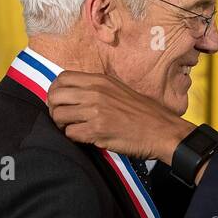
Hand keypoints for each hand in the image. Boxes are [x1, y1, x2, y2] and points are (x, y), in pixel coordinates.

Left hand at [47, 70, 192, 161]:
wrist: (163, 131)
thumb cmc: (143, 114)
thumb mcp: (119, 90)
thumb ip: (97, 89)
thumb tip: (74, 95)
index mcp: (100, 80)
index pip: (62, 78)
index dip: (56, 91)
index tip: (62, 102)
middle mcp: (95, 92)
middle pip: (55, 96)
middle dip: (54, 109)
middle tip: (64, 119)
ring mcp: (95, 111)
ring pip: (58, 115)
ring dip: (62, 125)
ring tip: (74, 129)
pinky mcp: (97, 130)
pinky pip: (70, 133)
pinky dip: (74, 138)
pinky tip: (85, 138)